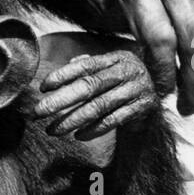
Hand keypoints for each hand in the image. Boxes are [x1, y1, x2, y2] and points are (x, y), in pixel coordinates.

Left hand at [34, 50, 157, 138]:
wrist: (155, 98)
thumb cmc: (123, 84)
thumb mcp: (108, 70)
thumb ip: (89, 66)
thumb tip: (67, 64)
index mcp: (116, 58)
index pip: (85, 66)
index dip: (62, 75)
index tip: (42, 88)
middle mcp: (128, 71)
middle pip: (89, 86)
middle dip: (60, 100)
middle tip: (38, 112)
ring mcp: (137, 89)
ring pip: (98, 106)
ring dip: (72, 120)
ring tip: (53, 130)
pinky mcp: (144, 108)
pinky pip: (113, 121)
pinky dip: (94, 130)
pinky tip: (78, 136)